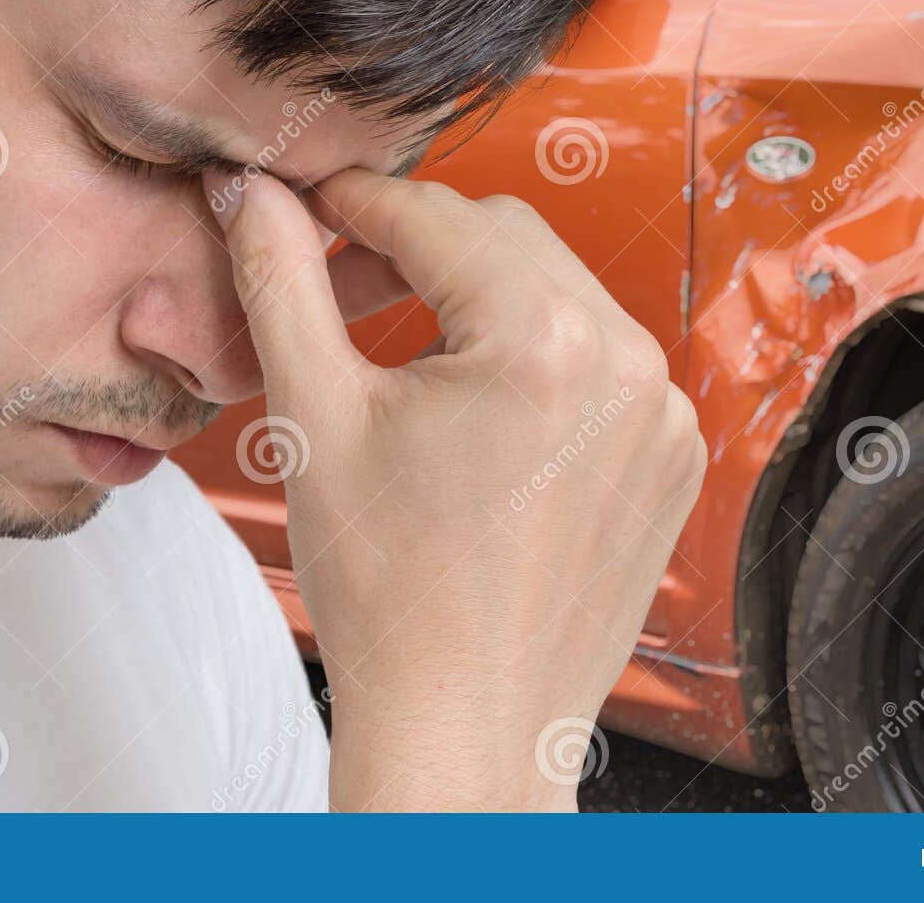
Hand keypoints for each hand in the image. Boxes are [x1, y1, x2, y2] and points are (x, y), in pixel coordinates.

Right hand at [207, 168, 705, 810]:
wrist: (464, 728)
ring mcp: (660, 414)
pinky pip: (599, 363)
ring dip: (478, 301)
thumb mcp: (314, 419)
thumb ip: (283, 281)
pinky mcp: (670, 457)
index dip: (355, 204)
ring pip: (556, 296)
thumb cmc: (392, 599)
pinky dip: (537, 361)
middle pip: (504, 239)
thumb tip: (253, 196)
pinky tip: (477, 416)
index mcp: (544, 340)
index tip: (310, 210)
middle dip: (417, 248)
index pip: (435, 215)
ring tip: (406, 363)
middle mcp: (626, 364)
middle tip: (343, 290)